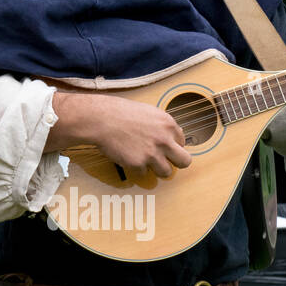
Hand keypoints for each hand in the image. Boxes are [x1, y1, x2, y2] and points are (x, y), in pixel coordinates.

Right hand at [52, 91, 191, 177]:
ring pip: (166, 172)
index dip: (172, 145)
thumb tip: (172, 136)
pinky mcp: (139, 164)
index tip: (164, 147)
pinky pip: (144, 173)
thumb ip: (161, 125)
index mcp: (168, 124)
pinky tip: (128, 157)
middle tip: (166, 161)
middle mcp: (164, 140)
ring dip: (157, 169)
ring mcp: (152, 154)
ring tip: (145, 162)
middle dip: (176, 163)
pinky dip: (136, 168)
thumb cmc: (120, 112)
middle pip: (184, 161)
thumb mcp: (147, 112)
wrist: (101, 119)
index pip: (182, 141)